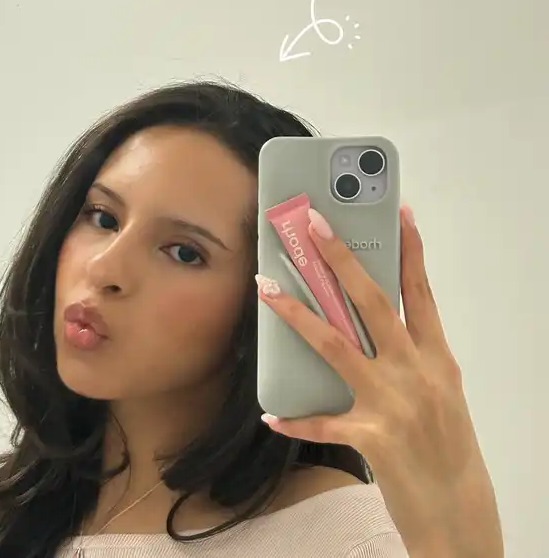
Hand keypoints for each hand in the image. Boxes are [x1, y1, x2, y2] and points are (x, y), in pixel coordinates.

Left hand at [255, 205, 502, 557]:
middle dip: (341, 260)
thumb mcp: (441, 391)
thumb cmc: (450, 448)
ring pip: (336, 345)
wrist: (459, 514)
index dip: (409, 250)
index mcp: (437, 359)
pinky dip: (296, 419)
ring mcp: (394, 403)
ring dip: (296, 314)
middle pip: (373, 303)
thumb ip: (414, 355)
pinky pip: (323, 423)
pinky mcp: (373, 438)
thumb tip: (377, 323)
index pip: (420, 293)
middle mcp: (416, 373)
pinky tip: (271, 413)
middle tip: (314, 227)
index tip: (398, 212)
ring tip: (266, 288)